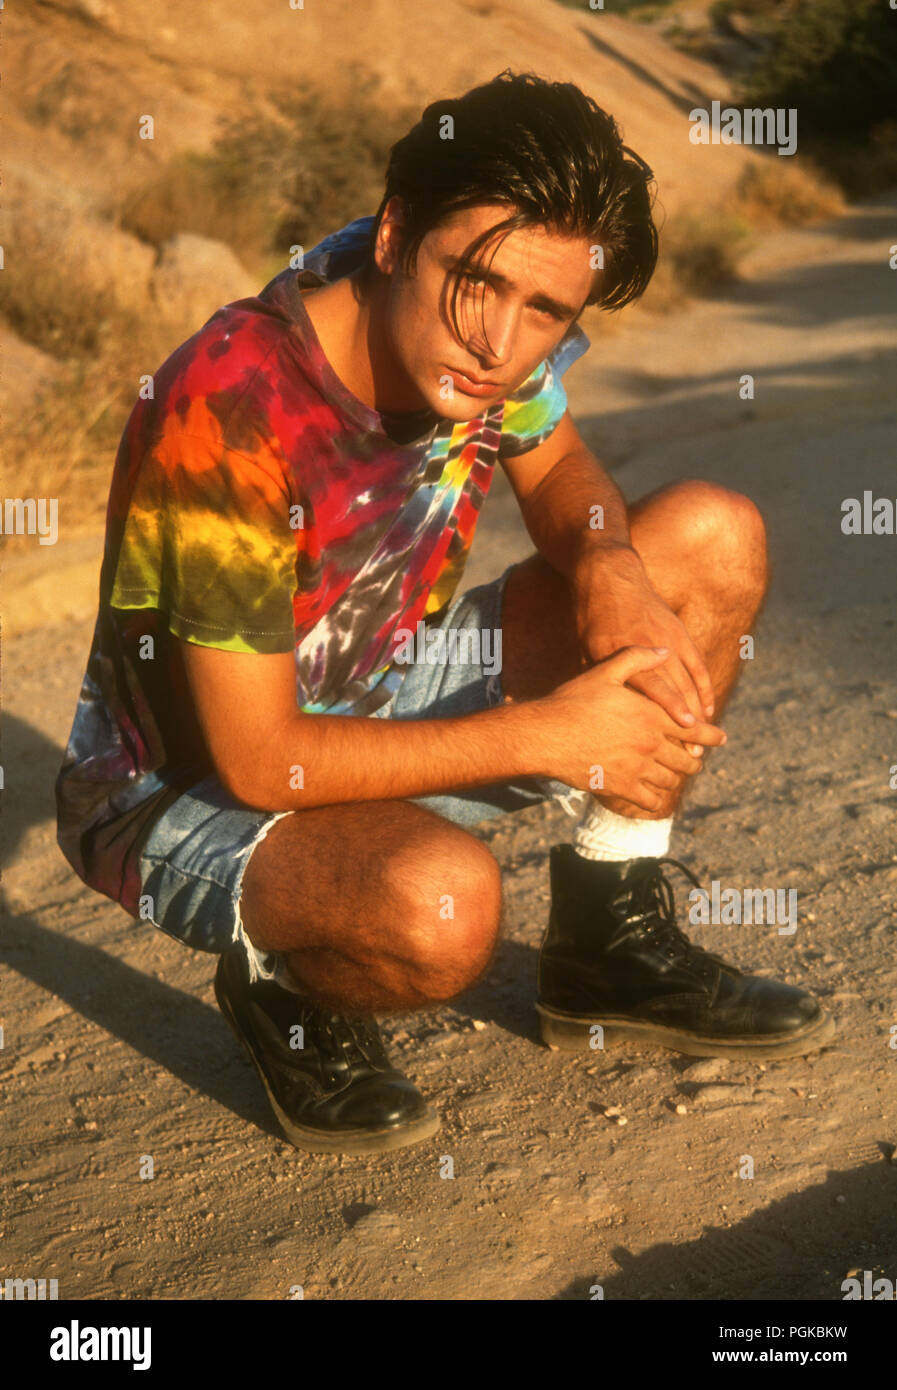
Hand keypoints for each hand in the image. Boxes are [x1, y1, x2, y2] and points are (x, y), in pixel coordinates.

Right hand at [538, 646, 726, 812]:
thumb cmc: (572, 700)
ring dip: (675, 778)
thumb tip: (665, 652)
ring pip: (672, 781)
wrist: (544, 734)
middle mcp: (651, 744)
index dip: (713, 735)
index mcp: (652, 715)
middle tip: (692, 759)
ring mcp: (637, 769)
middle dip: (693, 759)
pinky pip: (652, 801)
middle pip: (688, 760)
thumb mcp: (604, 671)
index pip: (697, 729)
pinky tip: (653, 795)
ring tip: (672, 775)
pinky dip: (656, 799)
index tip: (722, 738)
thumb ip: (638, 659)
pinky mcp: (621, 789)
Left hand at [572, 548, 715, 754]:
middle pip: (675, 689)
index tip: (683, 732)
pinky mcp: (679, 633)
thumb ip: (600, 681)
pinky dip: (704, 688)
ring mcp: (667, 638)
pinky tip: (707, 710)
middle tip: (692, 753)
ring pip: (688, 681)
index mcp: (621, 652)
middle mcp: (648, 646)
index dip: (669, 709)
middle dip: (686, 723)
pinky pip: (697, 665)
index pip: (652, 685)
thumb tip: (600, 718)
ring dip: (697, 711)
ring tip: (702, 739)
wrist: (610, 577)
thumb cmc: (592, 620)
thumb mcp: (587, 650)